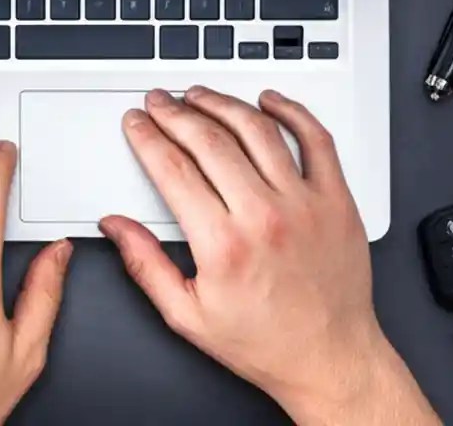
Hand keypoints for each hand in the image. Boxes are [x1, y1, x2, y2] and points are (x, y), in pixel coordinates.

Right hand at [100, 88, 439, 425]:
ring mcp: (305, 203)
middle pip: (210, 140)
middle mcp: (264, 216)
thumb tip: (115, 226)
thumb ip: (146, 264)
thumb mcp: (188, 315)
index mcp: (223, 244)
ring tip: (200, 95)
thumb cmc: (265, 342)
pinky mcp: (337, 199)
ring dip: (222, 104)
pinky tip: (269, 101)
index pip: (173, 169)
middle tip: (160, 102)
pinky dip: (292, 111)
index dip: (148, 137)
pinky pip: (316, 139)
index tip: (138, 123)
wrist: (329, 357)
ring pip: (258, 130)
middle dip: (175, 113)